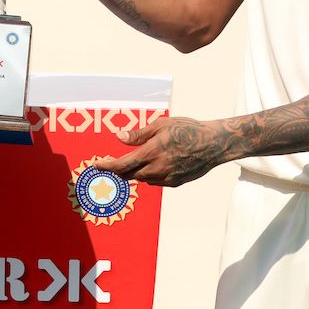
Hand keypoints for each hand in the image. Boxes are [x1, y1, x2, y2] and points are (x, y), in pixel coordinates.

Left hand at [95, 116, 227, 187]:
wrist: (213, 144)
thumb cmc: (187, 129)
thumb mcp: (161, 125)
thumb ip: (139, 134)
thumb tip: (119, 137)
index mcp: (152, 152)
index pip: (122, 164)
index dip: (106, 166)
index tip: (95, 166)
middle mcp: (157, 168)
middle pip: (129, 174)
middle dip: (117, 170)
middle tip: (108, 165)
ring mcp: (166, 178)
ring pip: (142, 178)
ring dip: (134, 172)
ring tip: (133, 162)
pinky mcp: (174, 183)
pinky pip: (155, 181)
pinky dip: (149, 174)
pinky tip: (153, 164)